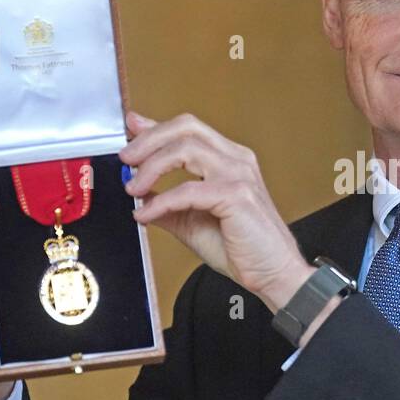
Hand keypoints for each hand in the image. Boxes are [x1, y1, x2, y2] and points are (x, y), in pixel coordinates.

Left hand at [119, 111, 313, 312]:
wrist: (273, 274)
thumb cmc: (242, 249)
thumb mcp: (192, 221)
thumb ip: (167, 203)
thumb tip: (138, 193)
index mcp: (229, 160)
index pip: (189, 130)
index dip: (155, 126)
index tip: (131, 126)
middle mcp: (236, 160)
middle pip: (186, 128)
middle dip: (149, 140)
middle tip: (126, 159)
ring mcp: (239, 175)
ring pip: (186, 149)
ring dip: (152, 166)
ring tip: (133, 188)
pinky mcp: (237, 196)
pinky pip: (188, 190)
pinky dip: (162, 201)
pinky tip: (147, 213)